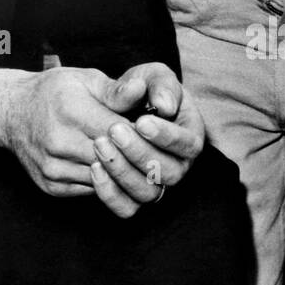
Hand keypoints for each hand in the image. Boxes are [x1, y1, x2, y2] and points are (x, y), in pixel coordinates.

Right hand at [0, 66, 156, 199]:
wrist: (10, 113)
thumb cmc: (52, 92)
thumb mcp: (84, 79)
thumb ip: (116, 90)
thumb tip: (142, 90)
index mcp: (71, 111)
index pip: (121, 132)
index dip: (142, 134)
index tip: (156, 131)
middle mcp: (59, 142)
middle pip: (114, 159)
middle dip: (136, 155)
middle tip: (153, 149)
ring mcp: (54, 168)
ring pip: (105, 179)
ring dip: (122, 171)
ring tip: (132, 157)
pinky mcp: (52, 186)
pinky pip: (90, 190)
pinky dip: (104, 181)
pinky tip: (110, 167)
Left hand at [87, 63, 205, 217]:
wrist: (117, 106)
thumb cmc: (142, 87)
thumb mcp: (152, 76)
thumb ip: (159, 84)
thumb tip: (164, 104)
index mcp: (190, 136)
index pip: (187, 144)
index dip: (166, 136)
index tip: (141, 121)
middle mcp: (179, 165)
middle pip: (168, 173)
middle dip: (140, 152)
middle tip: (114, 130)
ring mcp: (157, 184)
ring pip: (147, 193)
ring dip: (123, 171)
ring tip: (99, 144)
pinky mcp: (133, 195)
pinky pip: (126, 208)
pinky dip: (110, 193)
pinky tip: (94, 168)